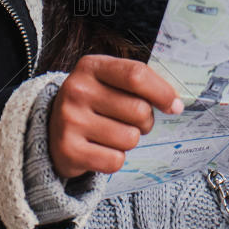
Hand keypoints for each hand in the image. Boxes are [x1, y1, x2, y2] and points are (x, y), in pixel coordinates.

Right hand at [48, 55, 183, 178]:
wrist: (52, 129)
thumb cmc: (94, 102)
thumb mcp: (109, 81)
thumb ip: (141, 84)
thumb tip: (176, 104)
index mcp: (91, 66)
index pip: (136, 75)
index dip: (163, 92)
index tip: (175, 106)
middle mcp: (77, 90)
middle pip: (139, 110)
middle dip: (145, 121)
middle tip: (131, 121)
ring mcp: (70, 121)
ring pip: (130, 138)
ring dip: (129, 141)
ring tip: (111, 134)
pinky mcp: (68, 150)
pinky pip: (115, 161)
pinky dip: (114, 159)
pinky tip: (100, 149)